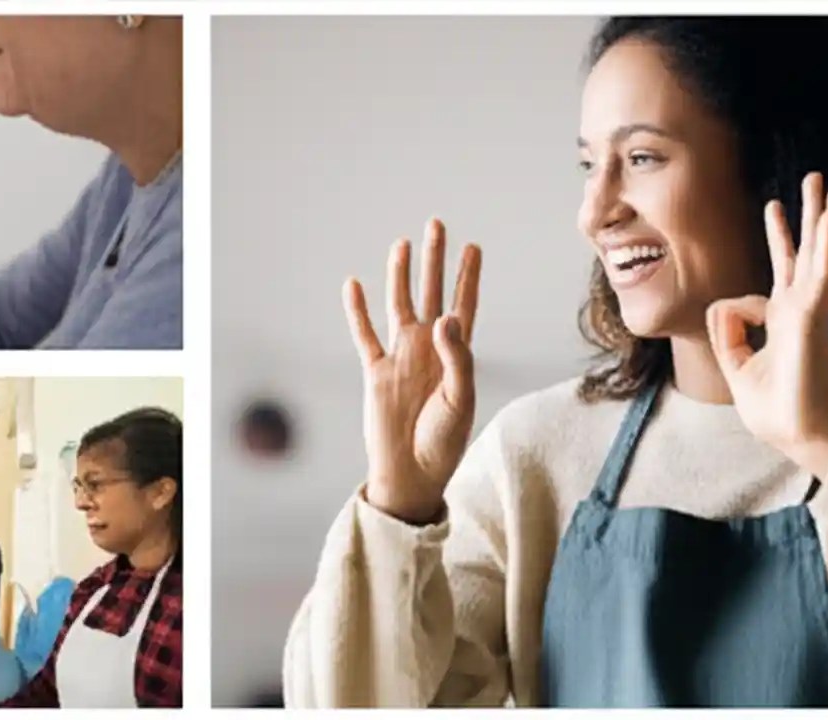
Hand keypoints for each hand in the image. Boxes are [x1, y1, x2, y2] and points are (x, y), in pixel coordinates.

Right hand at [345, 220, 481, 522]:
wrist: (410, 472)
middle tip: (436, 225)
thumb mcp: (460, 399)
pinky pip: (364, 333)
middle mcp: (427, 348)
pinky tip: (353, 284)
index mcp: (455, 355)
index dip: (468, 277)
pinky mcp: (375, 371)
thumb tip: (446, 316)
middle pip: (431, 294)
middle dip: (434, 260)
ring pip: (398, 305)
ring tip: (401, 244)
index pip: (463, 305)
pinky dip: (357, 309)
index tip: (473, 248)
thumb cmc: (443, 441)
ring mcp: (400, 357)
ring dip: (399, 275)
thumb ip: (457, 356)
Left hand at [710, 172, 827, 479]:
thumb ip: (729, 335)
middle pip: (803, 253)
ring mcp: (809, 312)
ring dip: (825, 217)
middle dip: (807, 217)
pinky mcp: (813, 319)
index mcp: (783, 322)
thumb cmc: (779, 412)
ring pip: (818, 253)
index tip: (744, 334)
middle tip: (818, 179)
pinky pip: (820, 274)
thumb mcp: (739, 369)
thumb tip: (727, 304)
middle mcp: (801, 310)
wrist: (805, 439)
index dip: (740, 309)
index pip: (769, 283)